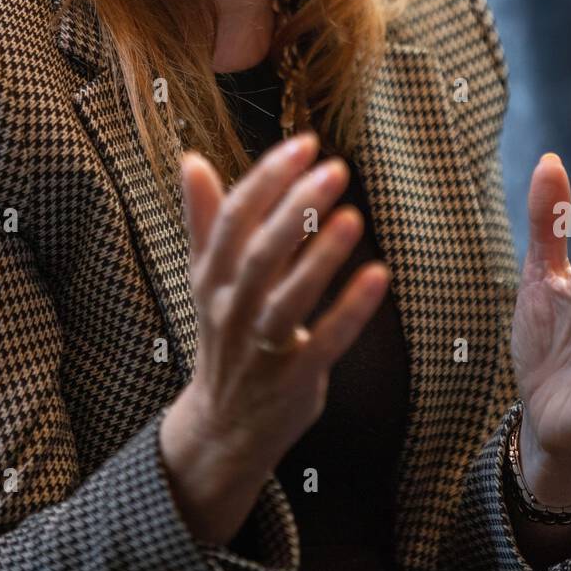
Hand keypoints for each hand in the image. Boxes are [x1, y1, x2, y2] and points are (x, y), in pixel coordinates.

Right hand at [161, 132, 389, 541]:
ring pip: (287, 300)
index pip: (234, 219)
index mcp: (211, 277)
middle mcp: (231, 309)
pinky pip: (324, 343)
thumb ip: (206, 220)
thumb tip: (190, 159)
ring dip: (320, 258)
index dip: (268, 178)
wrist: (223, 427)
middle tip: (335, 169)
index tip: (305, 143)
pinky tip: (380, 275)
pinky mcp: (292, 380)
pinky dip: (351, 311)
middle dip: (295, 208)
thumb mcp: (207, 279)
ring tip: (354, 217)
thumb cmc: (226, 335)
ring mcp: (259, 348)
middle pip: (259, 254)